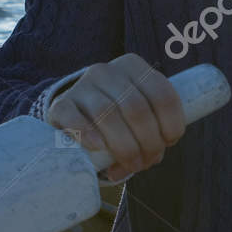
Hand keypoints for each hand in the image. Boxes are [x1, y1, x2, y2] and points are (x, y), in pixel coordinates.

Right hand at [45, 53, 184, 180]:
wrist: (75, 113)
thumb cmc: (118, 117)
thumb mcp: (139, 113)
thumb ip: (153, 129)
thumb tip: (152, 156)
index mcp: (134, 67)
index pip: (163, 96)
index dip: (170, 126)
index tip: (167, 144)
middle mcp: (108, 71)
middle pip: (136, 109)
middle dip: (147, 143)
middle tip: (144, 162)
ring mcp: (82, 85)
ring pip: (108, 114)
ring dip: (124, 147)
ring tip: (128, 165)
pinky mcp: (60, 104)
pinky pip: (74, 118)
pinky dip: (88, 135)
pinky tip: (98, 148)